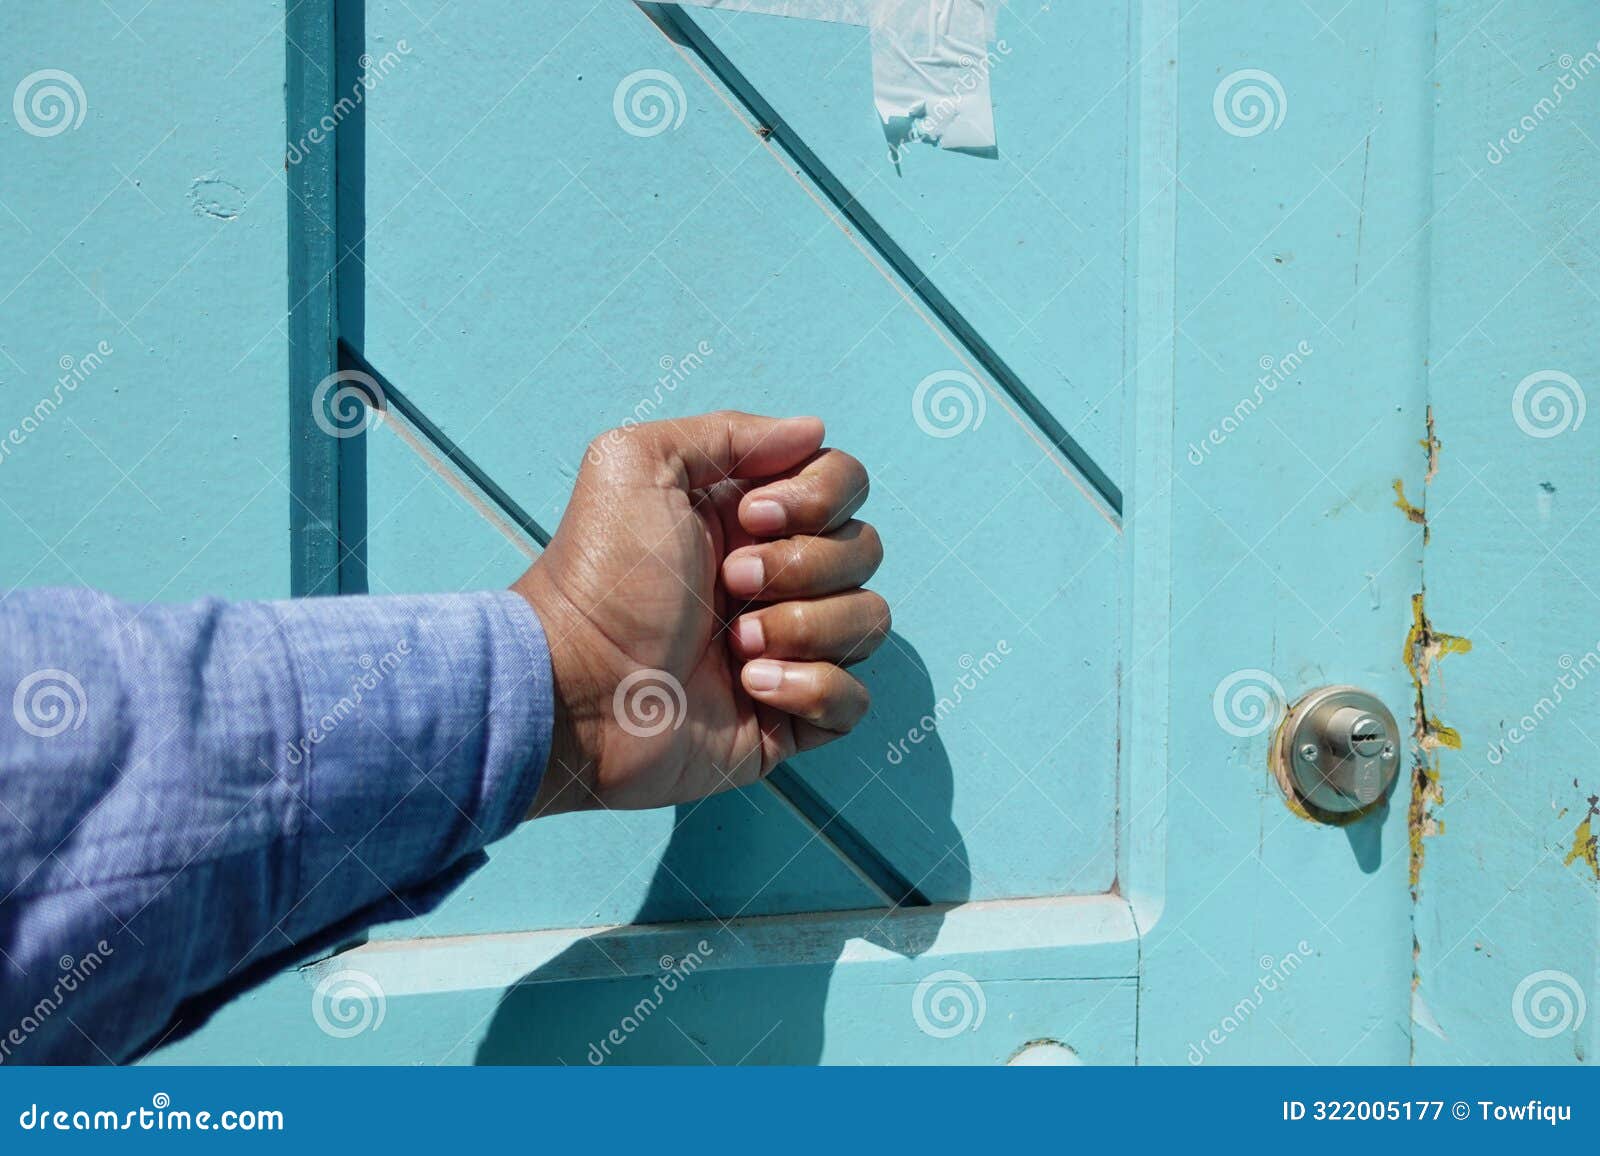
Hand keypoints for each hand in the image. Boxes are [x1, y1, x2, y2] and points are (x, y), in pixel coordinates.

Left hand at [512, 411, 888, 815]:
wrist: (576, 687)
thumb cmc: (602, 576)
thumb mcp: (639, 463)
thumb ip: (729, 432)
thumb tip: (812, 431)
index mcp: (749, 518)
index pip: (844, 483)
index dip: (817, 497)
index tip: (749, 517)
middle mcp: (776, 578)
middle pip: (863, 549)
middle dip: (801, 567)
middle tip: (730, 584)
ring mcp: (786, 649)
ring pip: (869, 621)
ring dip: (804, 628)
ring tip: (735, 648)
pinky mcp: (788, 718)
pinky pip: (854, 700)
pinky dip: (812, 689)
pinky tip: (750, 690)